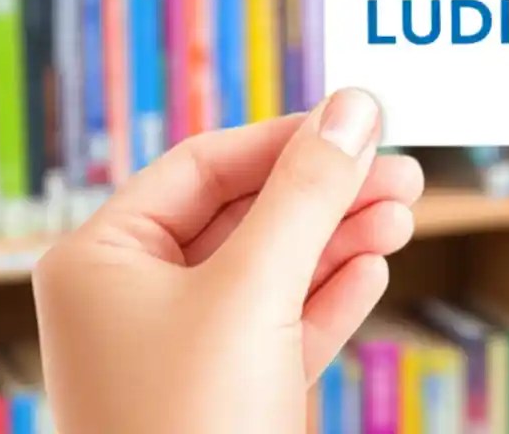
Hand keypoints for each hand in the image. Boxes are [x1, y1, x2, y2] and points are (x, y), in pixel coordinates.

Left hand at [33, 89, 423, 433]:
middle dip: (328, 193)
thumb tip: (356, 107)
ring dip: (341, 239)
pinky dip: (330, 296)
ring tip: (405, 213)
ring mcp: (183, 348)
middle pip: (248, 215)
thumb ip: (307, 193)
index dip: (288, 139)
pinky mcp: (227, 392)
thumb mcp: (251, 290)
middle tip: (403, 172)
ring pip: (273, 269)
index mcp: (104, 259)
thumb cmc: (189, 424)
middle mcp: (136, 297)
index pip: (204, 166)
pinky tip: (373, 268)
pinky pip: (284, 324)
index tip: (362, 122)